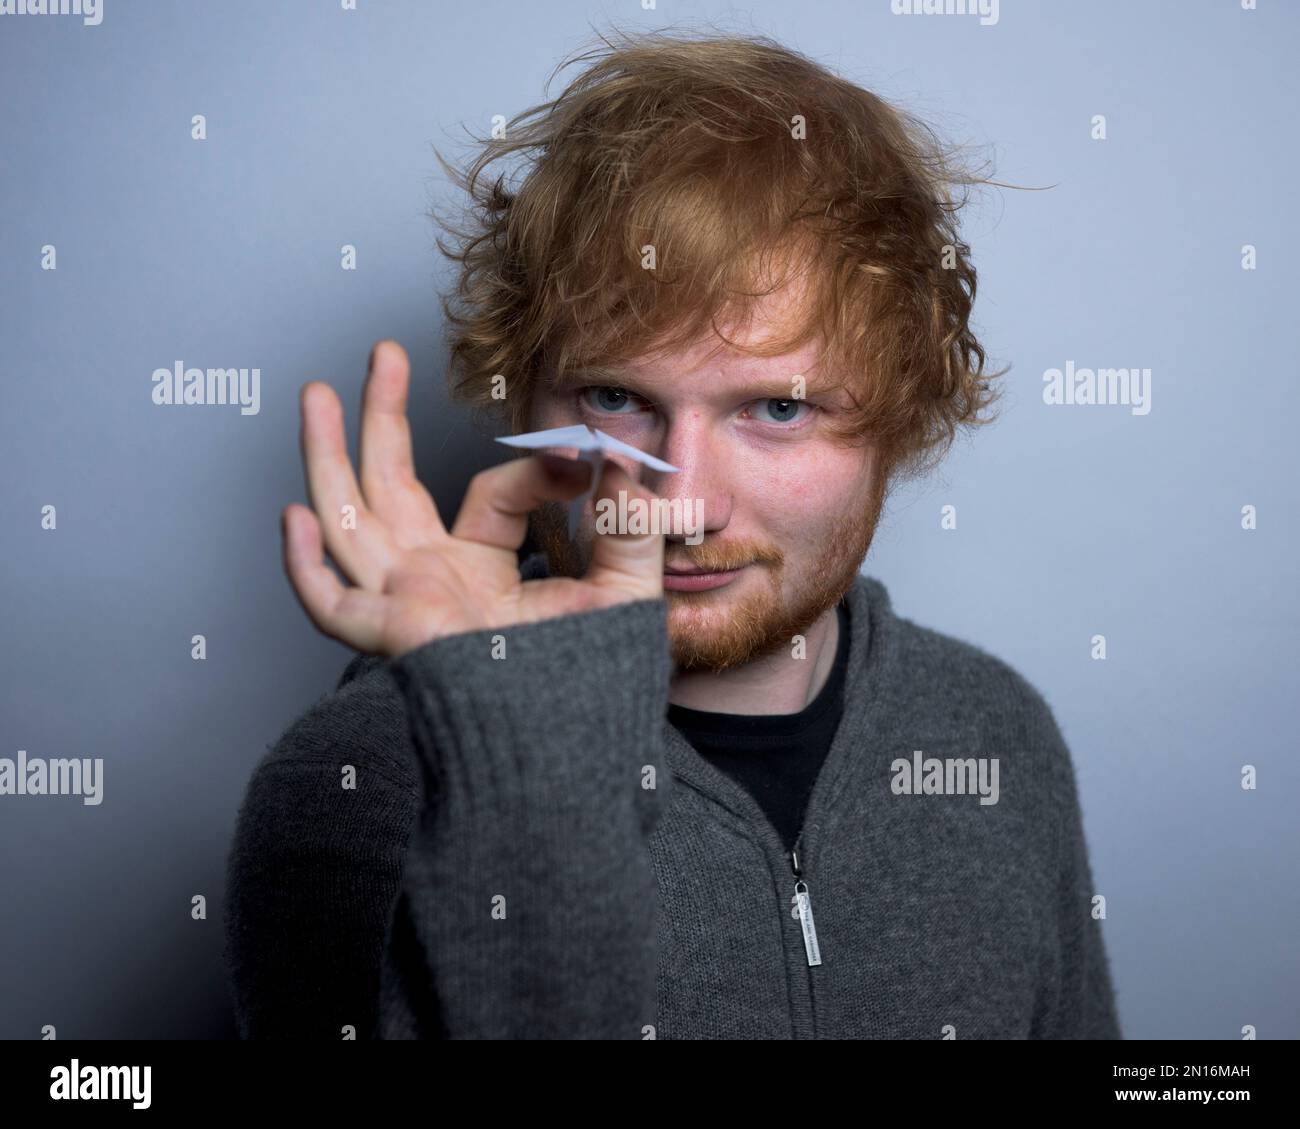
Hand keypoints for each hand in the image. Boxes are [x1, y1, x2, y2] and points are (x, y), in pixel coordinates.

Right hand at [282, 340, 664, 657]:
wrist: (576, 745)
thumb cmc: (595, 680)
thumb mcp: (625, 588)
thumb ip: (629, 525)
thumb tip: (616, 458)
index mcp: (479, 565)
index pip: (492, 494)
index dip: (538, 471)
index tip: (586, 457)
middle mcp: (430, 577)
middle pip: (387, 483)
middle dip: (379, 417)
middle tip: (381, 355)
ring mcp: (403, 602)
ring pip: (347, 519)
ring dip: (326, 456)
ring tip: (317, 394)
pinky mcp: (392, 637)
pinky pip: (332, 607)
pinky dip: (306, 568)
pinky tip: (296, 515)